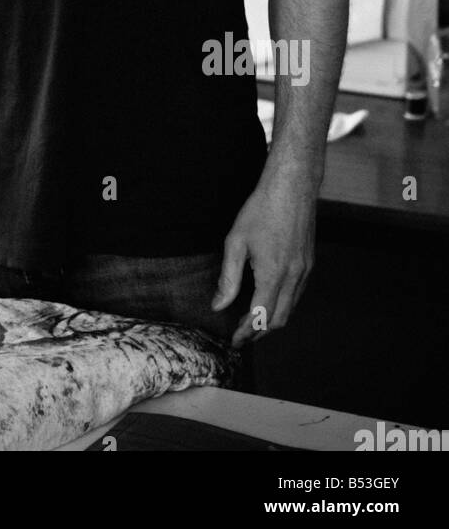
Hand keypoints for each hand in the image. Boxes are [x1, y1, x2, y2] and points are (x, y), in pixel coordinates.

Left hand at [211, 173, 316, 346]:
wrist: (292, 187)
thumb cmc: (261, 210)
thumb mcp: (236, 241)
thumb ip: (229, 277)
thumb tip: (219, 305)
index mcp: (274, 274)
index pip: (260, 316)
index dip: (246, 333)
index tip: (234, 341)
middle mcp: (294, 277)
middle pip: (279, 319)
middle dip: (260, 332)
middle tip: (241, 336)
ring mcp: (305, 271)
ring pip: (291, 309)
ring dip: (272, 320)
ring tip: (252, 322)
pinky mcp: (309, 263)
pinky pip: (297, 294)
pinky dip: (283, 305)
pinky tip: (269, 299)